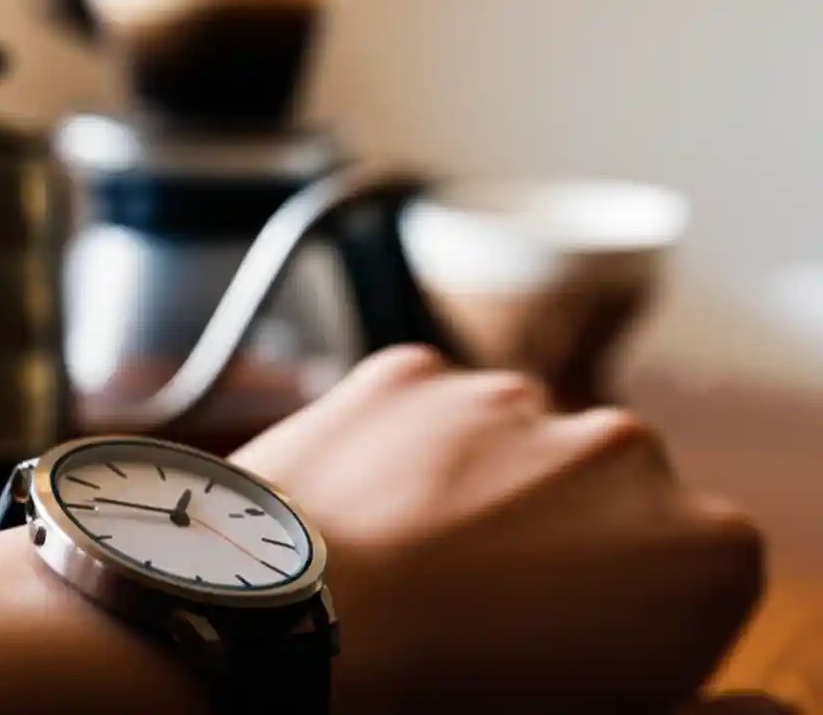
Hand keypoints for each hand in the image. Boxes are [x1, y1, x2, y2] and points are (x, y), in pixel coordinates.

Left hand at [229, 346, 763, 713]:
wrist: (278, 637)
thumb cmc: (444, 704)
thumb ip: (708, 713)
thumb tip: (773, 712)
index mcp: (702, 547)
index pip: (693, 568)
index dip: (627, 610)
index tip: (569, 643)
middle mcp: (623, 448)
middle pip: (605, 496)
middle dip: (560, 539)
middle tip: (479, 602)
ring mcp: (511, 396)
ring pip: (514, 443)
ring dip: (481, 488)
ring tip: (411, 560)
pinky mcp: (414, 369)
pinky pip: (427, 409)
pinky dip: (407, 448)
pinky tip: (368, 512)